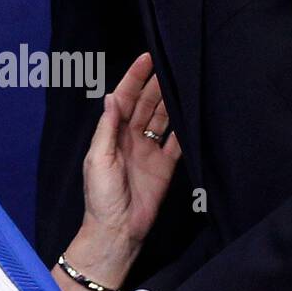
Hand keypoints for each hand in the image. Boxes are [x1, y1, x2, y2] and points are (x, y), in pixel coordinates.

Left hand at [82, 53, 180, 249]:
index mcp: (112, 134)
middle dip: (157, 84)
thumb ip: (108, 128)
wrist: (117, 231)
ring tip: (184, 81)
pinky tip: (193, 112)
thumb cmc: (100, 197)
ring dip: (171, 101)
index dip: (134, 78)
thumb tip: (111, 97)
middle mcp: (131, 139)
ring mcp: (149, 151)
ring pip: (163, 119)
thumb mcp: (98, 159)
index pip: (124, 99)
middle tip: (172, 64)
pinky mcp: (165, 166)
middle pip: (146, 104)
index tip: (147, 58)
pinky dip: (185, 128)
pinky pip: (177, 142)